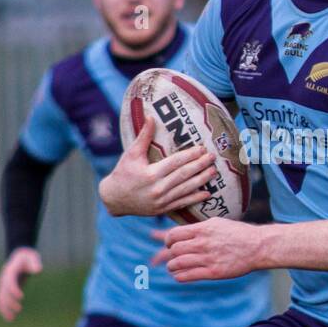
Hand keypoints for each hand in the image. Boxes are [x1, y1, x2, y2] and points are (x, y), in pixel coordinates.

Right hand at [0, 247, 42, 320]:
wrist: (19, 258)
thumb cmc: (28, 258)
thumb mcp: (32, 257)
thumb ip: (35, 263)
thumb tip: (38, 270)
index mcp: (10, 270)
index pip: (9, 281)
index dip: (13, 289)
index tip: (21, 297)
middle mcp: (4, 278)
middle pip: (3, 291)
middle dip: (10, 301)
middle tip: (19, 309)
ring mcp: (2, 284)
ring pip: (0, 298)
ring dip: (4, 309)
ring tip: (11, 319)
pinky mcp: (5, 290)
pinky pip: (1, 301)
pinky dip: (3, 309)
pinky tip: (9, 318)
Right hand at [98, 115, 217, 216]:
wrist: (114, 199)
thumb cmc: (123, 173)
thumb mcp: (131, 153)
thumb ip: (144, 136)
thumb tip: (151, 116)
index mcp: (150, 174)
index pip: (175, 163)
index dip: (190, 155)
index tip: (202, 149)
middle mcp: (157, 188)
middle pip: (183, 175)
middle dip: (200, 166)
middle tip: (213, 157)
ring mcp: (161, 201)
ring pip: (186, 189)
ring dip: (202, 180)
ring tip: (213, 171)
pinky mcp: (162, 210)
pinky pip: (182, 203)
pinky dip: (195, 199)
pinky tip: (207, 193)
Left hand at [150, 217, 266, 281]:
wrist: (257, 246)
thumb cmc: (236, 233)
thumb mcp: (215, 224)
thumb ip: (195, 228)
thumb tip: (175, 230)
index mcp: (203, 229)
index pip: (173, 235)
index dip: (167, 240)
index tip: (169, 244)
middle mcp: (203, 243)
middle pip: (174, 250)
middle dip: (169, 254)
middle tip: (172, 256)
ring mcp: (208, 258)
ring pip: (178, 263)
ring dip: (172, 267)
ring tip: (173, 267)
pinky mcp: (213, 272)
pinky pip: (188, 275)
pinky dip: (179, 276)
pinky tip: (180, 275)